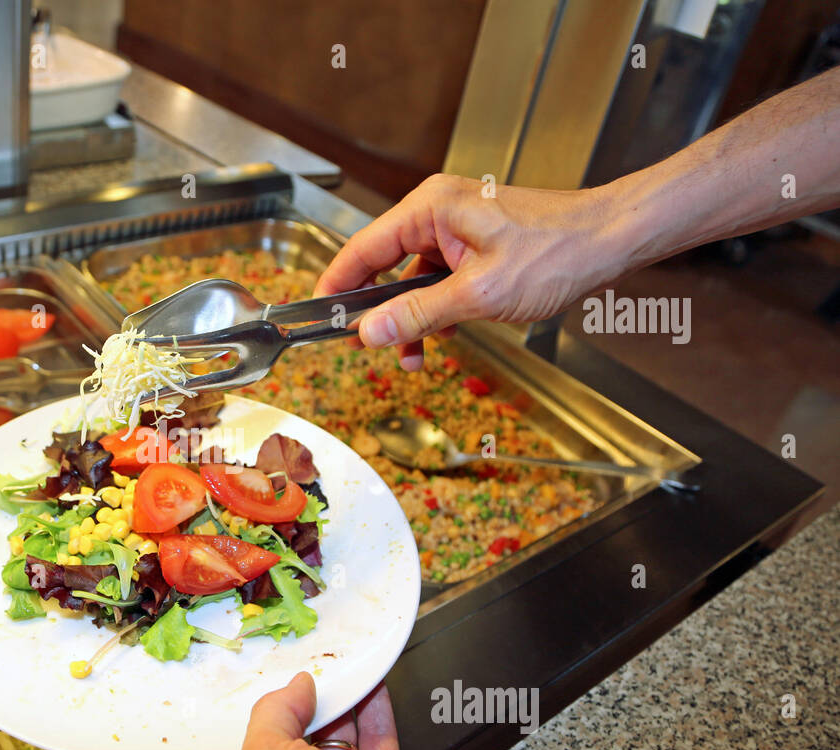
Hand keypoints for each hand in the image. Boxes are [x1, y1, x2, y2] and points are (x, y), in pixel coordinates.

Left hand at [190, 672, 466, 749]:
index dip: (226, 721)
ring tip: (333, 668)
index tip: (234, 685)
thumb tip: (292, 690)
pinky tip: (369, 686)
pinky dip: (372, 714)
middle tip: (291, 669)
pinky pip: (372, 745)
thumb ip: (271, 716)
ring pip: (330, 739)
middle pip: (280, 742)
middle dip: (288, 704)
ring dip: (334, 703)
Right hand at [316, 174, 622, 369]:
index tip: (320, 315)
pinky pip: (439, 281)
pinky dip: (437, 310)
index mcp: (431, 209)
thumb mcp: (480, 294)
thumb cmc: (558, 251)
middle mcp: (438, 213)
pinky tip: (445, 336)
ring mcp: (457, 229)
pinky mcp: (474, 246)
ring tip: (414, 356)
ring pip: (413, 279)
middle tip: (367, 348)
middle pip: (384, 265)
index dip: (337, 285)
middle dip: (379, 312)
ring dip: (412, 319)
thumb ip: (419, 314)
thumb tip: (370, 331)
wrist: (612, 241)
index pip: (363, 248)